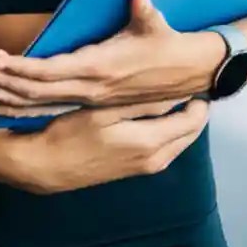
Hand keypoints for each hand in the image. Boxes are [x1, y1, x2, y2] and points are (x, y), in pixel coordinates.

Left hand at [0, 0, 226, 113]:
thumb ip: (144, 13)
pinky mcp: (94, 101)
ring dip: (13, 97)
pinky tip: (13, 107)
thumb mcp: (157, 27)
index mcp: (100, 68)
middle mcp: (91, 87)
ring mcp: (91, 98)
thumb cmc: (171, 46)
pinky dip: (31, 107)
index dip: (23, 66)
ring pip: (44, 103)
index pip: (52, 70)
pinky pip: (55, 108)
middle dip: (4, 82)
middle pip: (38, 89)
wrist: (192, 74)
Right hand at [0, 98, 209, 194]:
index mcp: (150, 143)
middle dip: (195, 109)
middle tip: (191, 83)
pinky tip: (160, 114)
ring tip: (178, 94)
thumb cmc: (70, 135)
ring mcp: (147, 167)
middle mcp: (155, 159)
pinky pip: (167, 147)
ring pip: (180, 141)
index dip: (199, 98)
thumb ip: (140, 103)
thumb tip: (172, 92)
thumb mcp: (103, 111)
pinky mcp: (138, 169)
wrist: (48, 167)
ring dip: (183, 120)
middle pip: (192, 132)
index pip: (192, 120)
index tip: (196, 78)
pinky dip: (171, 130)